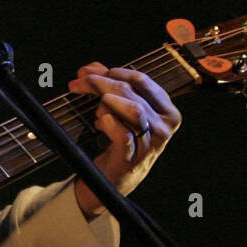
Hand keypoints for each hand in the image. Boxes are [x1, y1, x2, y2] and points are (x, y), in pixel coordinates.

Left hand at [67, 63, 181, 217]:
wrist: (115, 178)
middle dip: (101, 82)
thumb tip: (90, 68)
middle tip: (79, 82)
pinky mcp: (134, 158)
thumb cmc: (120, 140)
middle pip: (132, 92)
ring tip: (94, 107)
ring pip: (132, 109)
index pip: (143, 80)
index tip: (90, 72)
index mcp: (167, 110)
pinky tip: (100, 122)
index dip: (115, 72)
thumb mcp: (120, 110)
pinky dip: (108, 123)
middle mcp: (164, 126)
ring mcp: (151, 143)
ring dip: (107, 102)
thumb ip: (108, 85)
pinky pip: (123, 134)